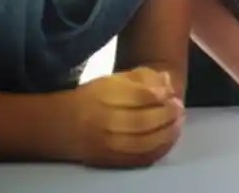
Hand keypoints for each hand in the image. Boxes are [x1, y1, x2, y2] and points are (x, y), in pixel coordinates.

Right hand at [60, 67, 183, 167]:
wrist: (59, 125)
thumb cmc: (94, 97)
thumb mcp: (114, 79)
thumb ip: (143, 77)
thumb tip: (167, 83)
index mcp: (104, 95)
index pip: (140, 96)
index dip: (160, 95)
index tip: (171, 93)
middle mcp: (103, 121)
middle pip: (144, 121)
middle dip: (168, 115)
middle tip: (179, 108)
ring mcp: (105, 144)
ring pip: (143, 143)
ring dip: (167, 133)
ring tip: (178, 123)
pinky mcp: (108, 160)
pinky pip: (138, 159)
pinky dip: (159, 150)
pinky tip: (168, 139)